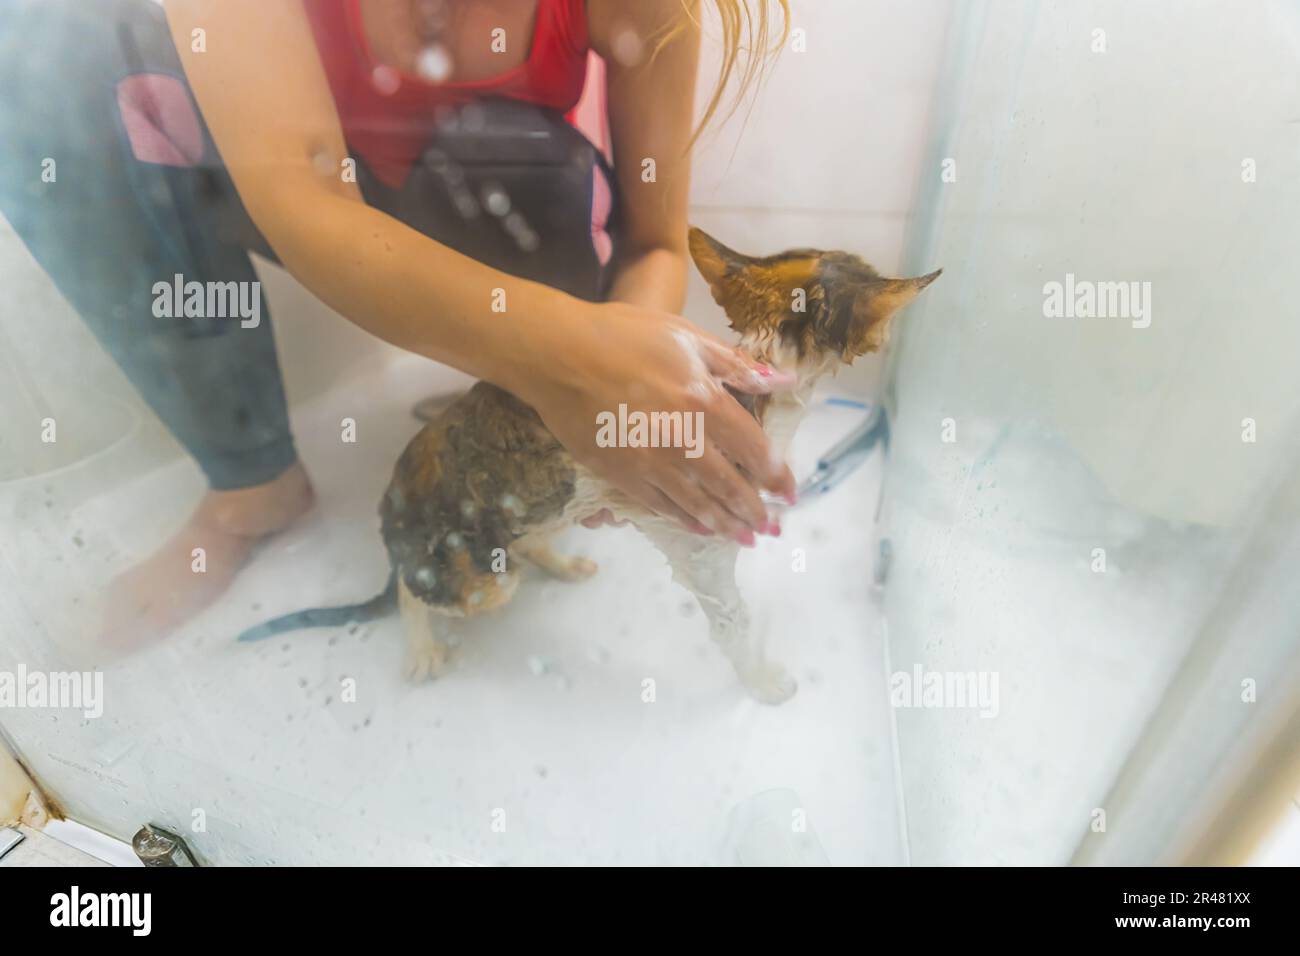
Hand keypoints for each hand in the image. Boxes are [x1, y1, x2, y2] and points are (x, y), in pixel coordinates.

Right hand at [520, 301, 796, 543]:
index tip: (789, 490)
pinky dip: (686, 519)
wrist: (557, 355)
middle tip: (773, 528)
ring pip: (698, 502)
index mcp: (704, 400)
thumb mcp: (686, 336)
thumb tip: (784, 382)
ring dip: (727, 525)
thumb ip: (736, 364)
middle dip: (755, 510)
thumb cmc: (622, 335)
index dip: (775, 473)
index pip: (753, 447)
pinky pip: (662, 505)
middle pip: (729, 484)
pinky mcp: (621, 475)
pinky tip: (701, 527)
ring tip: (746, 539)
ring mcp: (650, 462)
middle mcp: (683, 438)